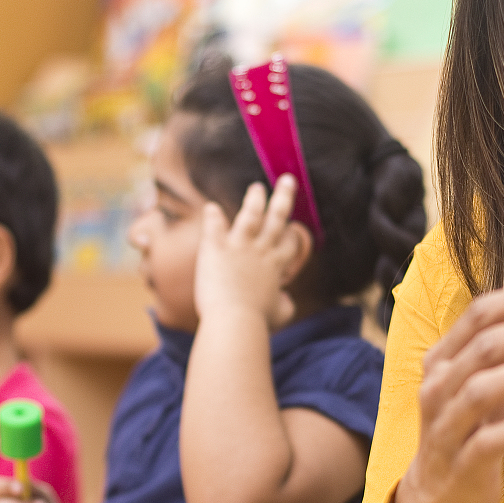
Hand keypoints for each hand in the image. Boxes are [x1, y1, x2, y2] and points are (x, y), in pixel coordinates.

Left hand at [194, 176, 306, 329]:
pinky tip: (211, 207)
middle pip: (276, 218)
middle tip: (288, 180)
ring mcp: (239, 247)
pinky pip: (214, 228)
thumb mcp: (279, 315)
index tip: (292, 228)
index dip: (292, 235)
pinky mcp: (216, 249)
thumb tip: (287, 300)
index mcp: (276, 266)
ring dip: (254, 200)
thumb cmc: (257, 322)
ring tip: (256, 188)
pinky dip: (212, 217)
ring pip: (250, 216)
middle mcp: (261, 251)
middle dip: (283, 197)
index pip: (290, 243)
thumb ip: (286, 305)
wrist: (235, 321)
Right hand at [386, 273, 503, 502]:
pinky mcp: (461, 463)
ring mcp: (445, 426)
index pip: (478, 316)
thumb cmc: (468, 428)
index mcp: (442, 360)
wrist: (437, 494)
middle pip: (485, 346)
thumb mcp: (488, 383)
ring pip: (484, 389)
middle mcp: (437, 388)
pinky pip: (492, 440)